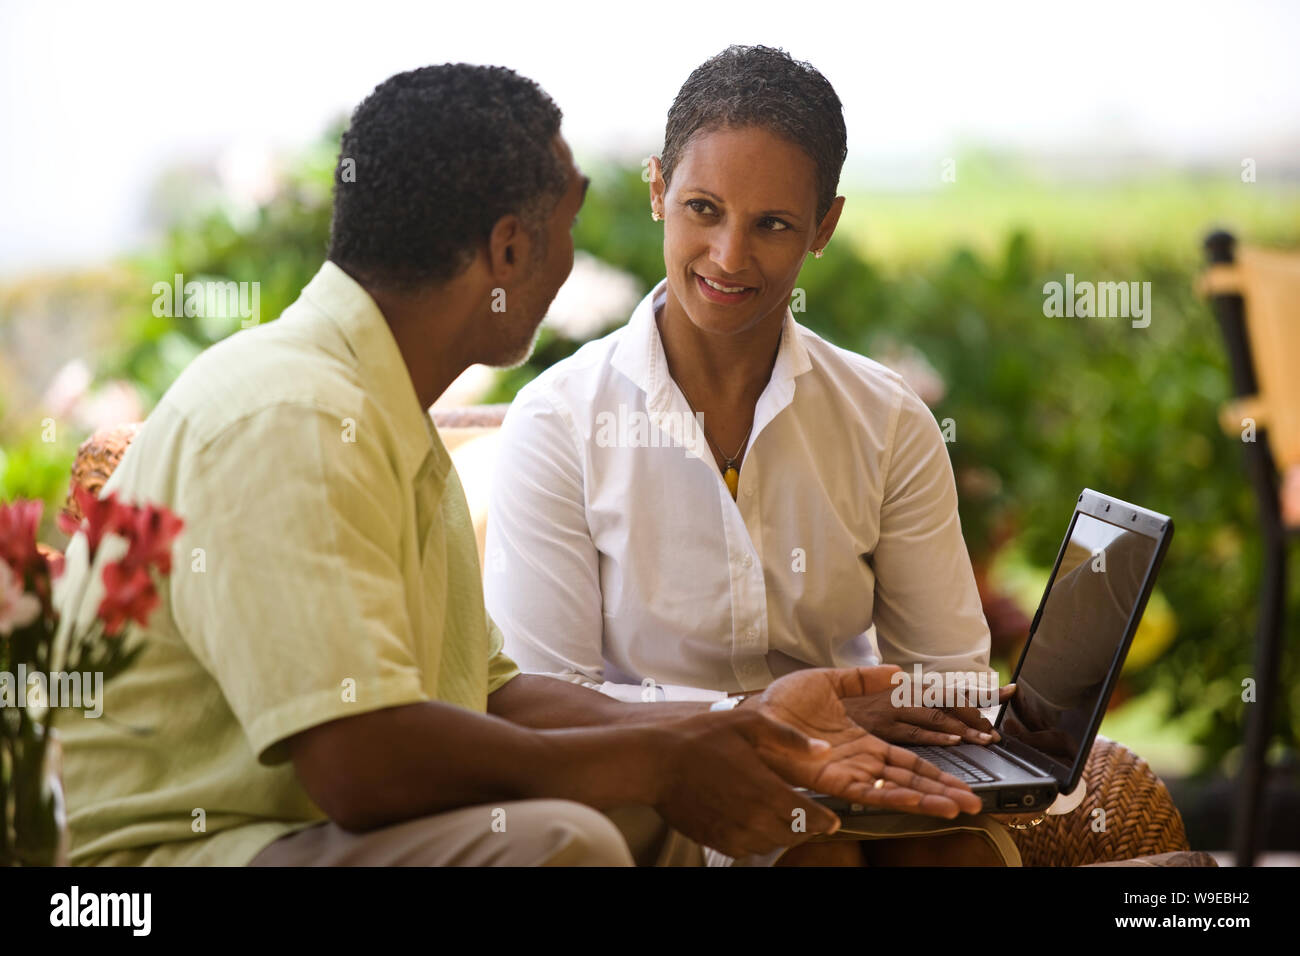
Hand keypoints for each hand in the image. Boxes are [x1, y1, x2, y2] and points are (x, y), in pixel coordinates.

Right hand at [653, 709, 845, 858]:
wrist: (655, 762)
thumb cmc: (700, 737)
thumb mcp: (748, 724)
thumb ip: (789, 738)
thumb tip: (824, 751)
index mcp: (767, 791)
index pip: (810, 818)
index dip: (825, 821)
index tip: (831, 820)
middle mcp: (754, 819)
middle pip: (793, 835)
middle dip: (804, 827)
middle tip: (805, 815)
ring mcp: (733, 833)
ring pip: (770, 844)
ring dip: (780, 833)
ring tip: (778, 817)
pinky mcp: (714, 840)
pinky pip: (745, 850)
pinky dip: (755, 840)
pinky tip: (751, 822)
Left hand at [749, 666, 983, 818]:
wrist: (754, 710)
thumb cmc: (785, 701)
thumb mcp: (831, 682)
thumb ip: (864, 680)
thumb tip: (895, 671)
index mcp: (864, 740)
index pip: (909, 756)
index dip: (937, 765)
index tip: (964, 768)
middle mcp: (861, 761)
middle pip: (911, 778)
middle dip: (943, 790)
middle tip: (975, 802)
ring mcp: (849, 772)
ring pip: (897, 789)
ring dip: (928, 798)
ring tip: (959, 806)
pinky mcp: (833, 780)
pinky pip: (870, 793)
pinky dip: (897, 797)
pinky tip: (920, 802)